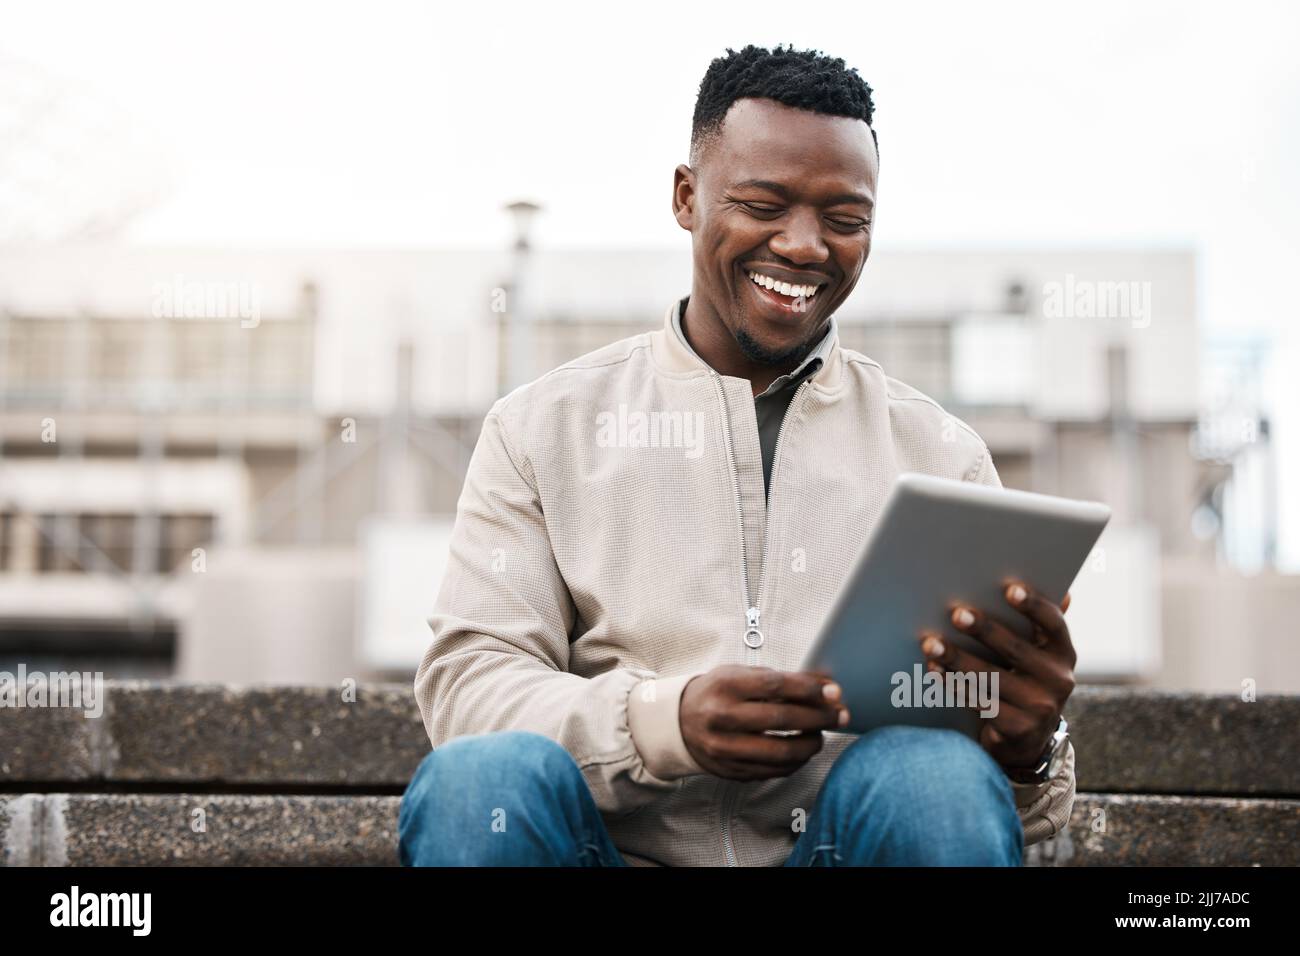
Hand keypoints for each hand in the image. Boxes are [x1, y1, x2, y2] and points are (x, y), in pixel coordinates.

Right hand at [680, 665, 850, 780]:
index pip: (776, 686)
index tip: (833, 691)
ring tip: (820, 735)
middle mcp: (722, 717)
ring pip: (781, 751)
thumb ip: (778, 679)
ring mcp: (725, 748)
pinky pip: (772, 770)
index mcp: (725, 686)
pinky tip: (802, 751)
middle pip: (783, 719)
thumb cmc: (716, 693)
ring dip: (811, 744)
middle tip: (839, 715)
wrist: (678, 722)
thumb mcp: (739, 675)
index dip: (810, 689)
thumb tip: (823, 684)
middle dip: (819, 717)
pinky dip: (795, 762)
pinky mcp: (730, 770)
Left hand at [916, 581, 1075, 774]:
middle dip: (984, 631)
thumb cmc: (1026, 681)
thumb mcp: (1040, 656)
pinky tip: (935, 669)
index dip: (1034, 606)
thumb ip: (1042, 627)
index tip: (1009, 589)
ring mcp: (1040, 707)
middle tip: (956, 614)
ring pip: (992, 678)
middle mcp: (1059, 680)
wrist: (1027, 739)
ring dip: (958, 659)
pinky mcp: (1018, 728)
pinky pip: (980, 702)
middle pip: (1017, 650)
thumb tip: (1065, 594)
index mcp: (1064, 654)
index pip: (1054, 624)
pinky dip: (955, 685)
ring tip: (931, 643)